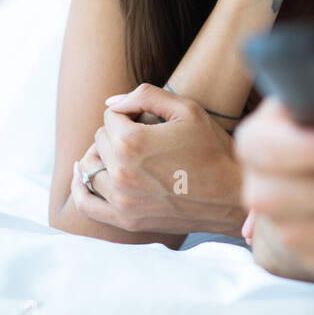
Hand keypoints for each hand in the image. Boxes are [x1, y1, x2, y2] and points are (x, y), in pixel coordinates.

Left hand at [70, 83, 245, 235]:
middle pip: (99, 140)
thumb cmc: (213, 148)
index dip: (129, 113)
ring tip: (121, 153)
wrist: (232, 194)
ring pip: (90, 168)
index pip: (110, 116)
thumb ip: (145, 96)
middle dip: (117, 133)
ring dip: (102, 156)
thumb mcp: (187, 109)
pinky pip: (86, 204)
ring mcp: (122, 199)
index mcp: (132, 142)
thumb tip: (111, 103)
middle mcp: (121, 172)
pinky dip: (81, 187)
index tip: (149, 120)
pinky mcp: (126, 219)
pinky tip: (85, 174)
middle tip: (143, 137)